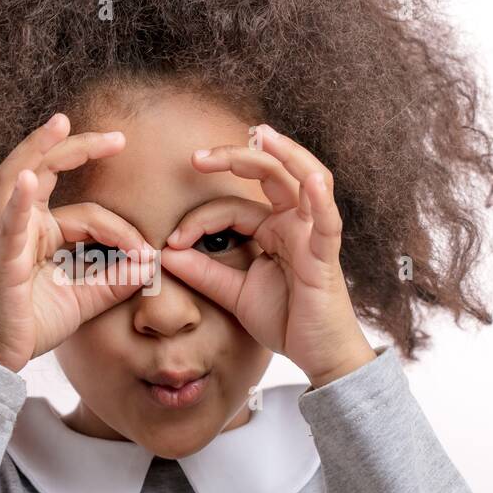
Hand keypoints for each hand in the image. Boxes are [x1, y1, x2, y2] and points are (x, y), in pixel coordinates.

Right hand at [0, 113, 155, 372]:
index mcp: (42, 232)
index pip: (90, 213)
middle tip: (118, 138)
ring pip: (21, 178)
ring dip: (41, 149)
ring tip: (62, 124)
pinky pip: (10, 223)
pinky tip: (33, 179)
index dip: (123, 230)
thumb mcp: (86, 298)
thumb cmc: (32, 323)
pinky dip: (20, 200)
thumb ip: (116, 279)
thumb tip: (151, 263)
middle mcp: (23, 224)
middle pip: (47, 169)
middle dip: (79, 147)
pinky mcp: (2, 258)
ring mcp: (8, 236)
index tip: (148, 253)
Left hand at [158, 124, 374, 387]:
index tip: (172, 244)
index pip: (233, 208)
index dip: (199, 221)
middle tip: (198, 157)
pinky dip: (320, 199)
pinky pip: (327, 222)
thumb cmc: (284, 320)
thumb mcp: (233, 293)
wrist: (317, 356)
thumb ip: (203, 273)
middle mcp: (296, 224)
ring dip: (286, 155)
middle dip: (236, 159)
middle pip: (270, 175)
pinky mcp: (326, 257)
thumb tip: (166, 253)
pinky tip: (309, 180)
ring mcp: (313, 236)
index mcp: (274, 230)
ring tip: (262, 136)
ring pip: (306, 181)